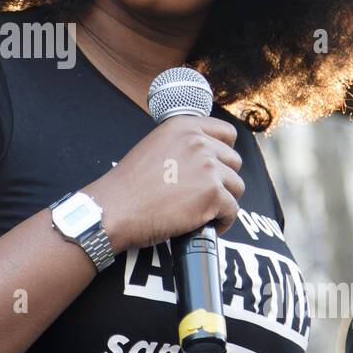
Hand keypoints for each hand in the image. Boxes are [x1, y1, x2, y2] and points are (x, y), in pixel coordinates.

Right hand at [84, 115, 243, 252]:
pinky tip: (204, 225)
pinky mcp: (212, 194)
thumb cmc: (129, 186)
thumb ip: (182, 145)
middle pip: (234, 162)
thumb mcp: (155, 147)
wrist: (115, 209)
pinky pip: (232, 210)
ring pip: (236, 187)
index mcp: (184, 126)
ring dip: (223, 201)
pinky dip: (221, 222)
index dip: (224, 154)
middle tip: (203, 195)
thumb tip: (208, 157)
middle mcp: (199, 142)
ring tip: (204, 211)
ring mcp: (208, 168)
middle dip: (223, 180)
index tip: (216, 168)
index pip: (227, 133)